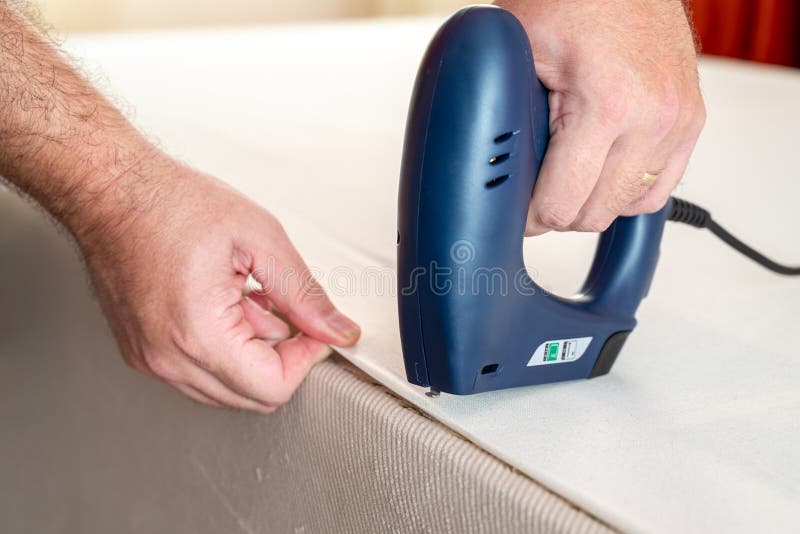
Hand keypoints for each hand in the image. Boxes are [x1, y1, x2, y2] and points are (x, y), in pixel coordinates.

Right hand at [79, 156, 360, 412]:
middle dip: (281, 356)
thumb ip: (304, 293)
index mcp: (198, 333)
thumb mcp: (259, 238)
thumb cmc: (170, 204)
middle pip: (252, 397)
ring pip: (227, 390)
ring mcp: (151, 359)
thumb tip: (337, 330)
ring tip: (246, 299)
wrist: (110, 192)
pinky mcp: (144, 353)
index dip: (307, 357)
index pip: (273, 387)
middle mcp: (168, 357)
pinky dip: (225, 351)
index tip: (313, 328)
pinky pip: (200, 374)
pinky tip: (223, 307)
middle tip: (282, 308)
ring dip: (253, 354)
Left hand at [495, 0, 705, 233]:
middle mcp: (654, 117)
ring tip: (569, 184)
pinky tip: (603, 176)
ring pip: (631, 205)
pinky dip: (630, 190)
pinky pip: (662, 185)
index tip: (520, 214)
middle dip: (561, 214)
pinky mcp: (693, 118)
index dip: (533, 217)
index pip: (565, 202)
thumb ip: (507, 113)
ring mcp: (679, 119)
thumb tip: (495, 165)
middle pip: (598, 213)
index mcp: (609, 105)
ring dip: (595, 203)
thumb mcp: (519, 50)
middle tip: (538, 198)